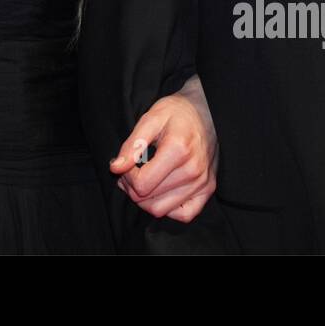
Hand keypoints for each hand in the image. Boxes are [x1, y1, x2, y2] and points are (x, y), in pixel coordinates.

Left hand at [110, 76, 217, 221]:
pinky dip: (168, 209)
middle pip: (150, 200)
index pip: (142, 184)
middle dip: (131, 189)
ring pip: (162, 210)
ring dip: (145, 200)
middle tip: (128, 172)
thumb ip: (132, 145)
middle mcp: (193, 171)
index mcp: (178, 150)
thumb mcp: (150, 119)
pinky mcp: (208, 189)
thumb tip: (116, 168)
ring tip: (140, 181)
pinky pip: (185, 215)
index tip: (124, 164)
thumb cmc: (177, 112)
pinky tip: (160, 192)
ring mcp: (203, 182)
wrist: (207, 110)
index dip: (126, 177)